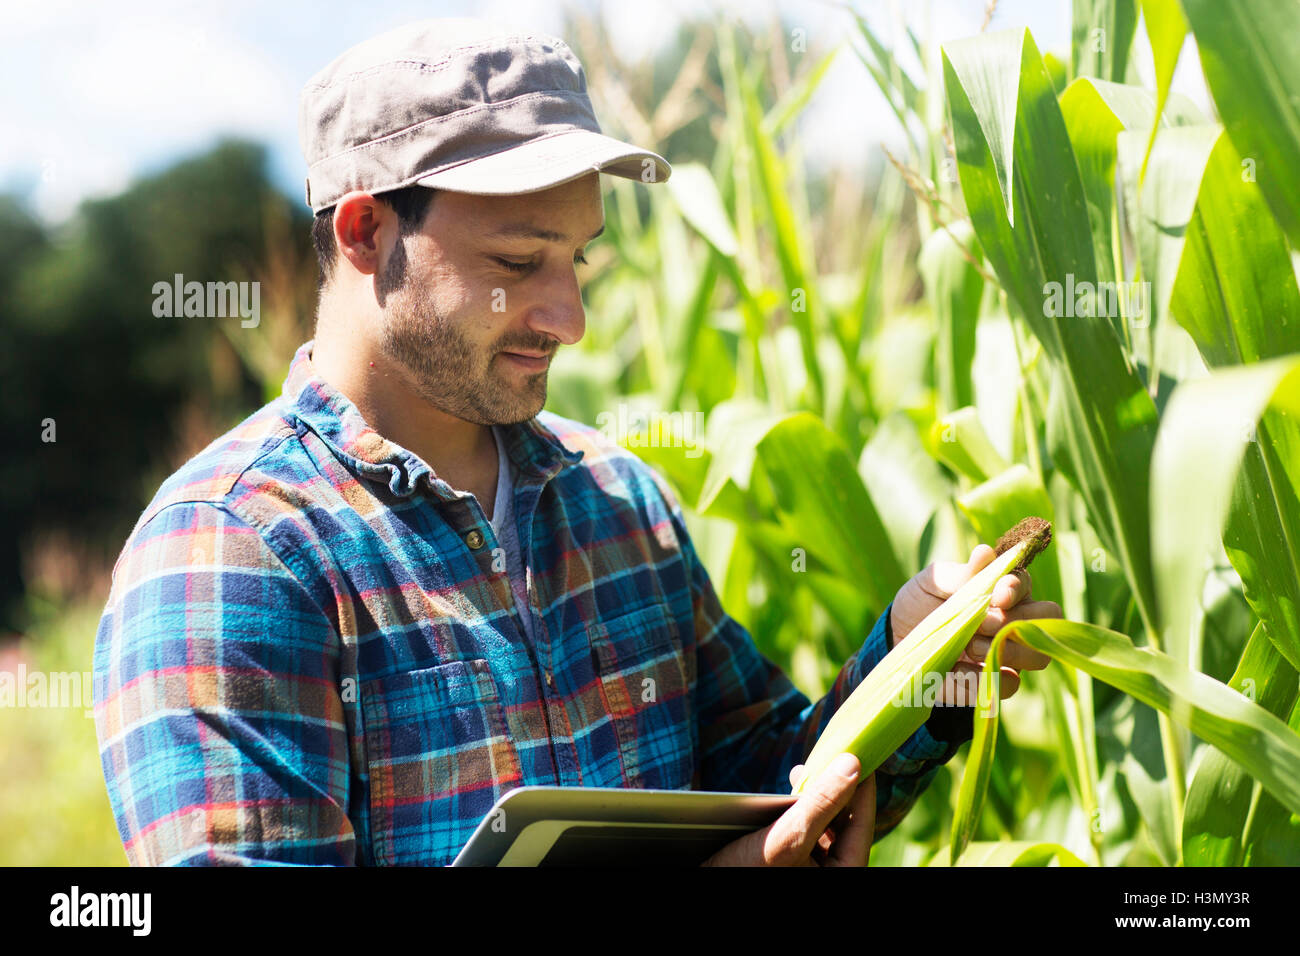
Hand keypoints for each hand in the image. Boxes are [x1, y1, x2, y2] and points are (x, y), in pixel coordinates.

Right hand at [700, 755, 875, 866]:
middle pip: (844, 822)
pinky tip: (791, 791)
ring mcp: (812, 866)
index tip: (861, 751)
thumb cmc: (743, 873)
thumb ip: (821, 803)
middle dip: (835, 787)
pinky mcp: (793, 859)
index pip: (862, 823)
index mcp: (843, 872)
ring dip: (816, 795)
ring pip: (825, 823)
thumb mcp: (786, 837)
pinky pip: (806, 828)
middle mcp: (832, 870)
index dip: (862, 785)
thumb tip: (852, 764)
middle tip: (830, 755)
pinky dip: (800, 807)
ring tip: (805, 771)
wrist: (705, 882)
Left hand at [888, 544, 1059, 704]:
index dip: (1017, 589)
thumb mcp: (931, 584)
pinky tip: (958, 670)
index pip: (1026, 584)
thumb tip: (985, 553)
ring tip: (970, 646)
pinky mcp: (996, 683)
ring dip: (1008, 650)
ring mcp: (1010, 654)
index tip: (998, 596)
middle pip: (1048, 619)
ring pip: (1039, 656)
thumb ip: (959, 573)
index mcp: (1003, 590)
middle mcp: (1015, 620)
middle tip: (982, 624)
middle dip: (1017, 620)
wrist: (897, 642)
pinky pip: (1009, 686)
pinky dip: (984, 678)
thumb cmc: (920, 604)